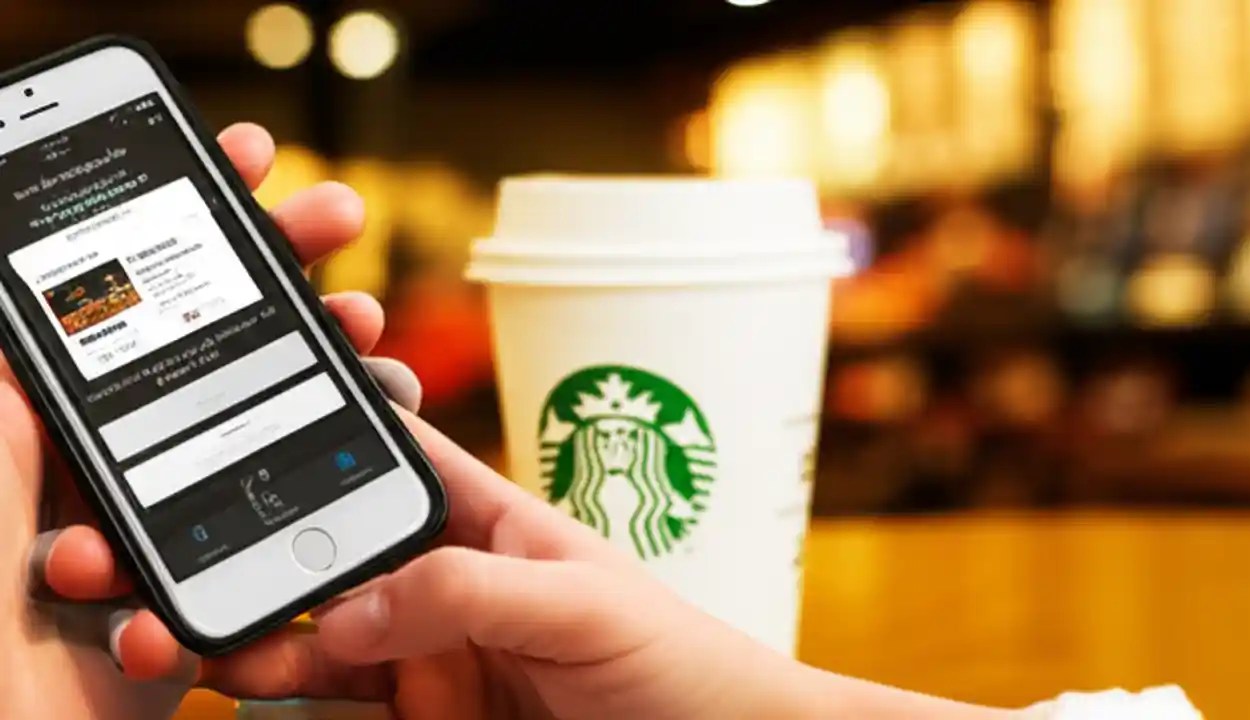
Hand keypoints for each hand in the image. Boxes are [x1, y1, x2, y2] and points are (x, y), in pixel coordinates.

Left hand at [1, 123, 398, 719]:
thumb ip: (18, 392)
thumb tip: (27, 294)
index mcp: (66, 424)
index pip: (143, 290)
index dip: (199, 215)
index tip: (254, 156)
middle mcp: (126, 459)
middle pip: (221, 334)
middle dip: (283, 267)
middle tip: (338, 216)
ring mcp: (181, 517)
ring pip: (275, 412)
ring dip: (332, 363)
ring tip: (372, 338)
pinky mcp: (226, 577)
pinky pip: (296, 505)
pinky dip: (337, 464)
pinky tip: (373, 437)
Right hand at [41, 416, 1023, 719]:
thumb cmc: (680, 659)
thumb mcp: (582, 604)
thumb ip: (466, 591)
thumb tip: (356, 608)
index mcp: (486, 522)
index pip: (390, 460)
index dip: (322, 438)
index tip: (236, 439)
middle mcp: (446, 582)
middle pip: (330, 557)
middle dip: (260, 559)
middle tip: (189, 570)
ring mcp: (430, 655)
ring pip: (317, 636)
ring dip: (254, 635)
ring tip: (191, 638)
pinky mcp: (426, 719)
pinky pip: (336, 705)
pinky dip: (283, 698)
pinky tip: (237, 686)